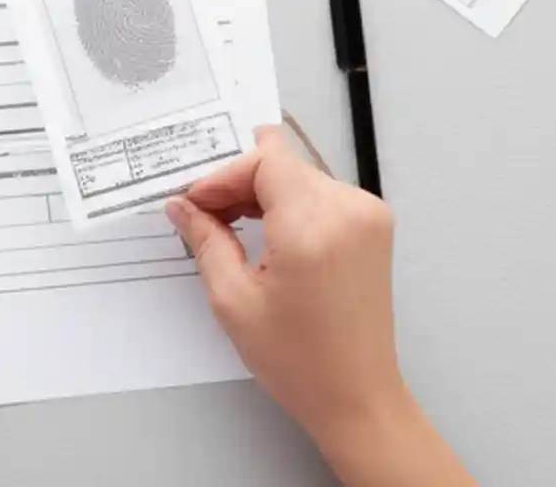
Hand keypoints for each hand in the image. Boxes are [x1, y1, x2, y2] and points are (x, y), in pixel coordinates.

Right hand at [167, 127, 474, 486]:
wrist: (357, 395)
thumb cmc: (296, 360)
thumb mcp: (233, 300)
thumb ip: (206, 240)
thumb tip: (181, 205)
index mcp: (313, 227)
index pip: (265, 159)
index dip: (223, 174)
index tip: (196, 202)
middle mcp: (349, 210)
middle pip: (282, 164)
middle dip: (238, 182)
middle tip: (204, 213)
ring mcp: (368, 215)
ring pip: (300, 175)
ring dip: (262, 191)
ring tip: (231, 224)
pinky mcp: (374, 225)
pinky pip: (321, 193)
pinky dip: (289, 203)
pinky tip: (266, 231)